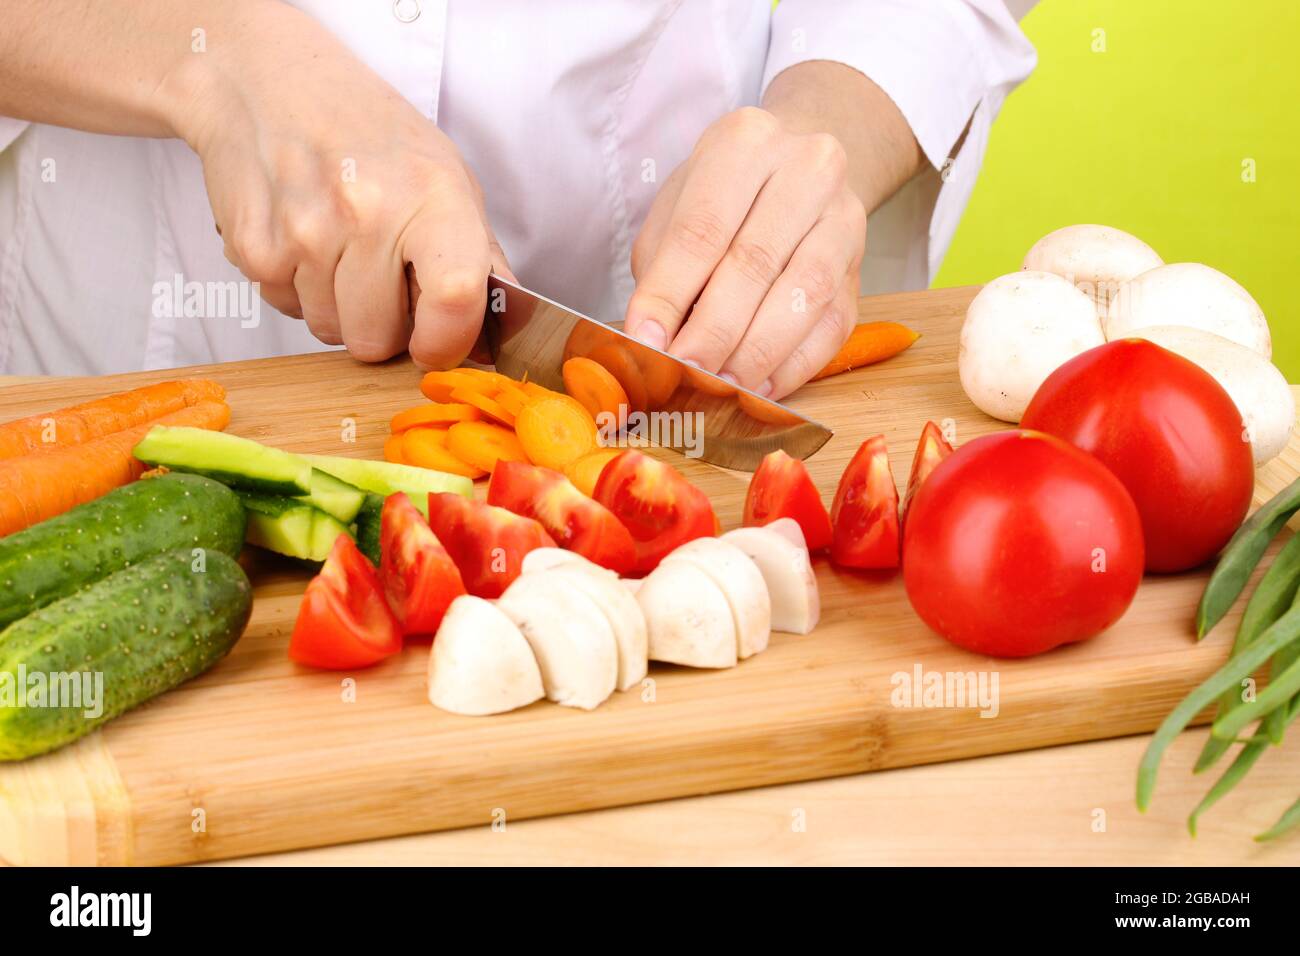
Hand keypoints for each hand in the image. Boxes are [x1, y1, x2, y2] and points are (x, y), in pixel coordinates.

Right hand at [173, 3, 510, 366]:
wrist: (267, 79)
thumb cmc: (368, 131)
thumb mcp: (445, 177)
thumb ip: (479, 255)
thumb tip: (511, 322)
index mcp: (432, 197)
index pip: (455, 300)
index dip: (446, 342)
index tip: (435, 343)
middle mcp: (367, 213)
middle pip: (376, 340)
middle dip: (382, 325)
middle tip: (380, 276)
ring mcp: (304, 232)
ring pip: (329, 331)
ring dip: (337, 307)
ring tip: (337, 248)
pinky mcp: (254, 247)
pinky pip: (287, 310)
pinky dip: (297, 289)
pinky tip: (302, 239)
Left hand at [625, 107, 865, 398]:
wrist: (800, 175)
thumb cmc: (725, 199)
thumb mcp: (679, 211)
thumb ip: (664, 270)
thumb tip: (654, 340)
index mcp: (745, 143)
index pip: (702, 228)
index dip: (670, 292)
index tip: (647, 340)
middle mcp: (806, 168)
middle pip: (755, 261)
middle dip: (714, 330)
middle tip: (685, 372)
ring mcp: (844, 216)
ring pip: (805, 293)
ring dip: (757, 352)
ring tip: (721, 384)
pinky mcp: (862, 266)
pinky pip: (834, 325)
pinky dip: (794, 365)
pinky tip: (760, 387)